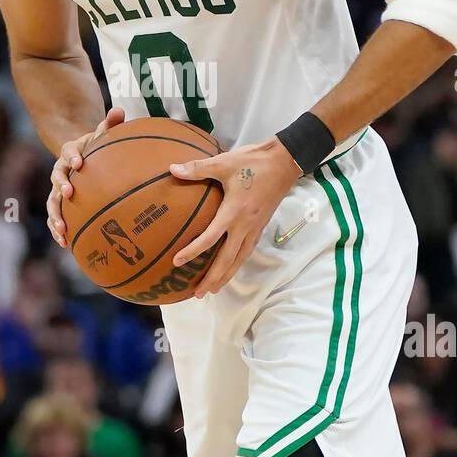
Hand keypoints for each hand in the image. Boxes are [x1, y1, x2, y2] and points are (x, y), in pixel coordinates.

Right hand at [47, 106, 124, 246]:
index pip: (68, 152)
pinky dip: (58, 229)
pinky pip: (56, 216)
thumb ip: (109, 124)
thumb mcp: (101, 134)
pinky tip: (65, 243)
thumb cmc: (95, 146)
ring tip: (62, 229)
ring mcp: (58, 188)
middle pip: (56, 178)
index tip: (79, 163)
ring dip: (56, 216)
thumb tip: (120, 109)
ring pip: (52, 202)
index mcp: (70, 152)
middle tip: (69, 193)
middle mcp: (60, 170)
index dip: (72, 156)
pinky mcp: (60, 203)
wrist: (80, 158)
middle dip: (62, 186)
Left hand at [168, 138, 300, 295]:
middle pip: (227, 260)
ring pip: (239, 260)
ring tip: (212, 290)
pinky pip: (247, 252)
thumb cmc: (253, 161)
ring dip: (226, 276)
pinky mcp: (260, 227)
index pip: (211, 238)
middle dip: (213, 278)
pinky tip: (230, 269)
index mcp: (234, 212)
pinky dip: (237, 265)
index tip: (177, 261)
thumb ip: (198, 168)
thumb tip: (172, 169)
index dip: (193, 251)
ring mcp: (255, 228)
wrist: (284, 162)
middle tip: (198, 294)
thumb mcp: (224, 162)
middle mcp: (245, 225)